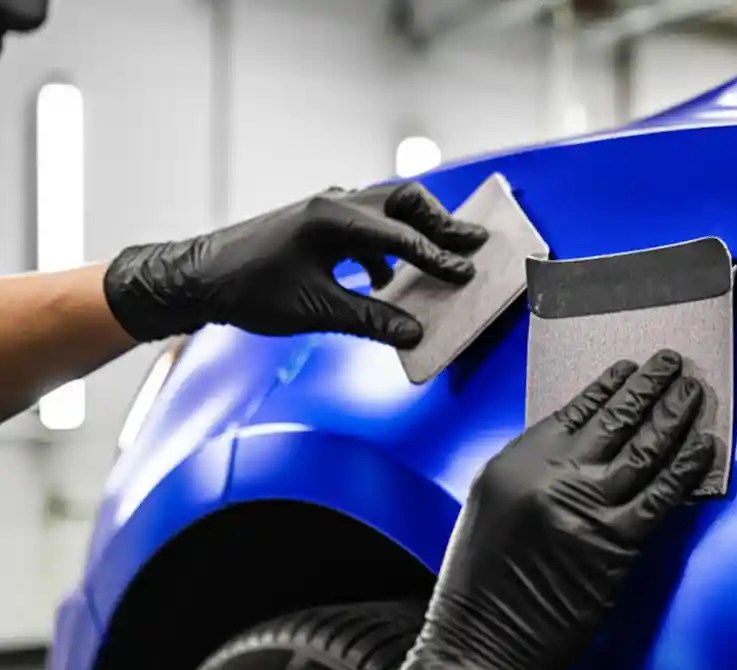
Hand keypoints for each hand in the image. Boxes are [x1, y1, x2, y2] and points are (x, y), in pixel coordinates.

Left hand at [104, 182, 487, 346]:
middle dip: (440, 223)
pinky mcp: (314, 222)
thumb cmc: (248, 290)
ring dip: (415, 232)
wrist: (196, 279)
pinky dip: (386, 246)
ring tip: (438, 259)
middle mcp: (333, 204)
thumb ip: (371, 319)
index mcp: (335, 220)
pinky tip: (385, 279)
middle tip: (471, 243)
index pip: (403, 236)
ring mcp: (323, 208)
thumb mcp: (315, 311)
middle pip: (403, 200)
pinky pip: (365, 225)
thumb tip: (414, 332)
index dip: (439, 258)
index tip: (467, 272)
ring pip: (385, 209)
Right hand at [382, 350, 718, 669]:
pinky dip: (686, 467)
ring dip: (675, 415)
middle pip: (617, 419)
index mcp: (520, 461)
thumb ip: (534, 466)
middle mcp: (554, 477)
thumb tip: (583, 441)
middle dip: (651, 386)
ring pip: (646, 449)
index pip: (576, 407)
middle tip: (672, 363)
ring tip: (693, 392)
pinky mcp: (616, 545)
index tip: (631, 368)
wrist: (483, 641)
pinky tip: (703, 446)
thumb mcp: (492, 503)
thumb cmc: (481, 581)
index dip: (610, 384)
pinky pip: (662, 495)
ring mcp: (588, 509)